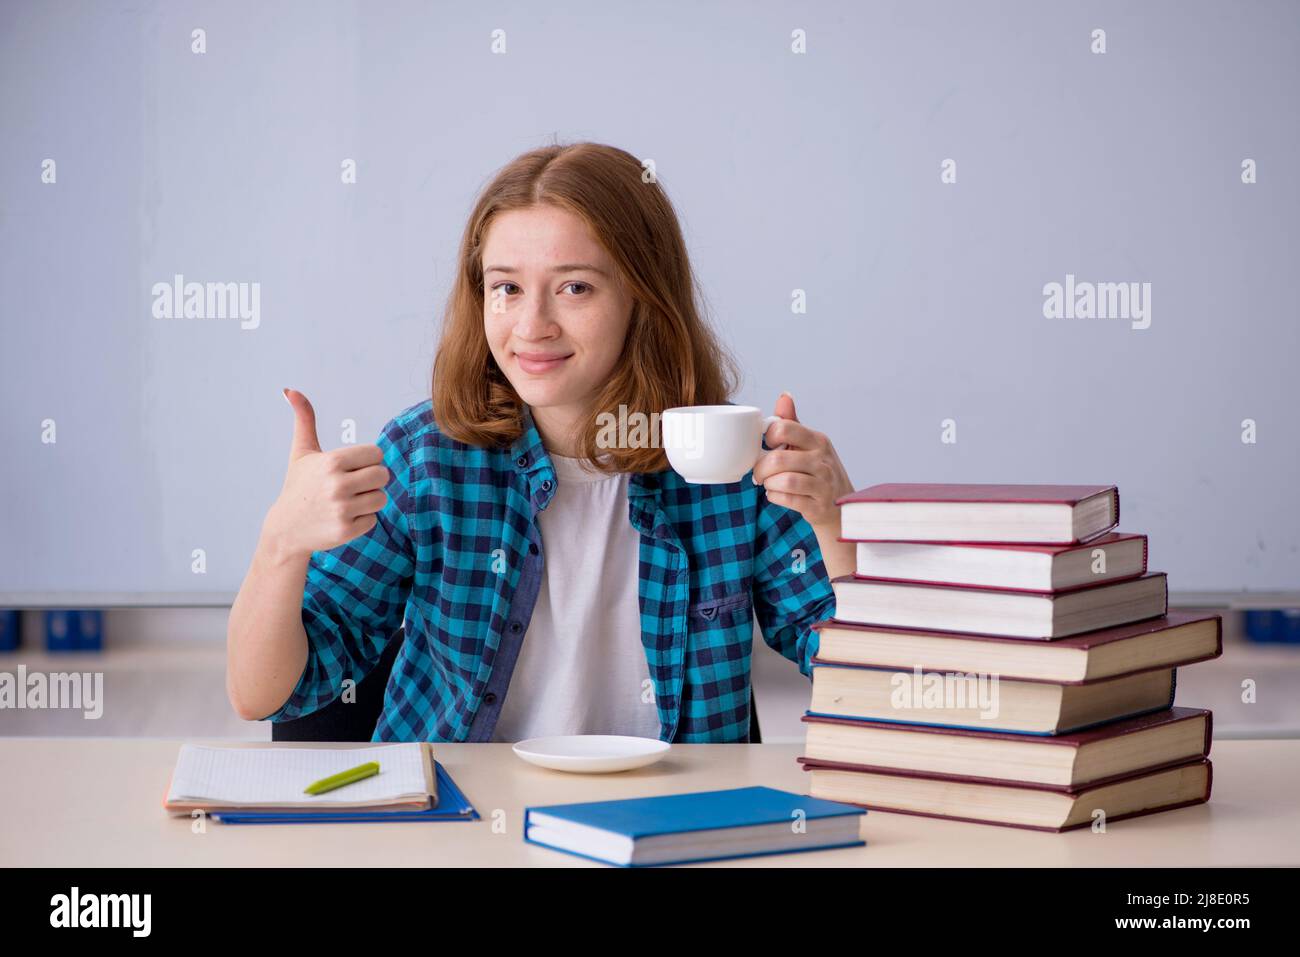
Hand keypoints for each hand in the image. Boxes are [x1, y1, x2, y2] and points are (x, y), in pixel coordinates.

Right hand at [261, 388, 389, 560]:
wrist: (286, 529)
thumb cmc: (299, 486)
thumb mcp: (302, 452)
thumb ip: (304, 420)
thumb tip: (290, 390)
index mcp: (332, 461)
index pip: (376, 454)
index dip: (367, 461)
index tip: (352, 467)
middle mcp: (338, 485)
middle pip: (383, 475)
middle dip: (371, 480)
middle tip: (353, 485)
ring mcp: (342, 509)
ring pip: (381, 498)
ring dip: (369, 500)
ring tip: (348, 501)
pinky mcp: (346, 531)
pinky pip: (373, 519)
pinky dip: (362, 519)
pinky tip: (343, 517)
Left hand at [752, 392, 854, 531]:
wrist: (841, 507)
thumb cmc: (819, 472)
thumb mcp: (809, 445)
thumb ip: (792, 423)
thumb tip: (784, 396)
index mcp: (818, 441)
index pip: (785, 428)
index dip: (768, 437)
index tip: (767, 446)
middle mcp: (822, 461)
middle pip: (778, 459)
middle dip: (760, 468)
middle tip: (759, 473)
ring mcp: (823, 484)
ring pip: (784, 480)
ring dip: (768, 483)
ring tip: (768, 484)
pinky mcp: (818, 506)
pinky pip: (788, 499)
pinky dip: (775, 497)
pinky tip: (776, 494)